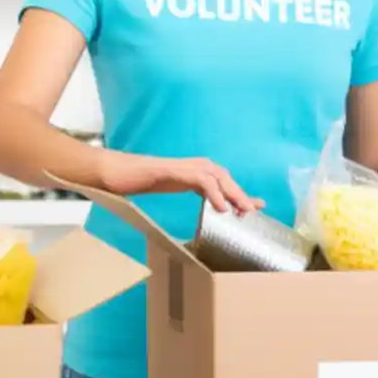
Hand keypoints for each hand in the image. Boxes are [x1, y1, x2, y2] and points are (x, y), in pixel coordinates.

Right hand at [96, 151, 264, 214]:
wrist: (119, 172)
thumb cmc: (141, 181)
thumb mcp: (170, 188)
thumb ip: (186, 194)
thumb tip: (203, 211)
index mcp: (194, 171)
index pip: (224, 181)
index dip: (241, 193)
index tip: (259, 206)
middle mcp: (194, 165)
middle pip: (226, 178)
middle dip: (241, 194)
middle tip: (254, 212)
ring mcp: (185, 166)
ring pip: (218, 177)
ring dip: (232, 193)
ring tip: (242, 211)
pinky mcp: (176, 170)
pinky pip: (202, 180)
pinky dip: (213, 193)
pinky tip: (219, 207)